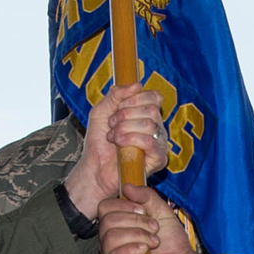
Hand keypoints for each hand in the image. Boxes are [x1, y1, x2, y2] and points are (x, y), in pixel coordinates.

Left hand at [63, 84, 167, 219]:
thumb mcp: (101, 111)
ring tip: (113, 138)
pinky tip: (119, 145)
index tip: (118, 108)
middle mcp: (156, 127)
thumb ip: (116, 95)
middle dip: (126, 115)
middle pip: (151, 109)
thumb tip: (137, 84)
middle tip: (112, 125)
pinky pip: (150, 142)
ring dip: (124, 129)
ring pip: (150, 125)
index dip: (135, 98)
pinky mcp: (158, 159)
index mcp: (146, 115)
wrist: (94, 169)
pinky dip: (131, 139)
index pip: (153, 97)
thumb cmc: (98, 143)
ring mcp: (159, 143)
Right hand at [99, 184, 229, 253]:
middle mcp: (110, 240)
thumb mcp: (161, 211)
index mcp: (117, 224)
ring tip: (153, 242)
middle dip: (135, 221)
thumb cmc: (171, 242)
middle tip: (154, 228)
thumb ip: (146, 196)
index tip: (143, 210)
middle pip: (107, 221)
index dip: (123, 205)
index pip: (104, 207)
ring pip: (110, 237)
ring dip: (138, 235)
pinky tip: (144, 251)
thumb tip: (126, 187)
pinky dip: (131, 250)